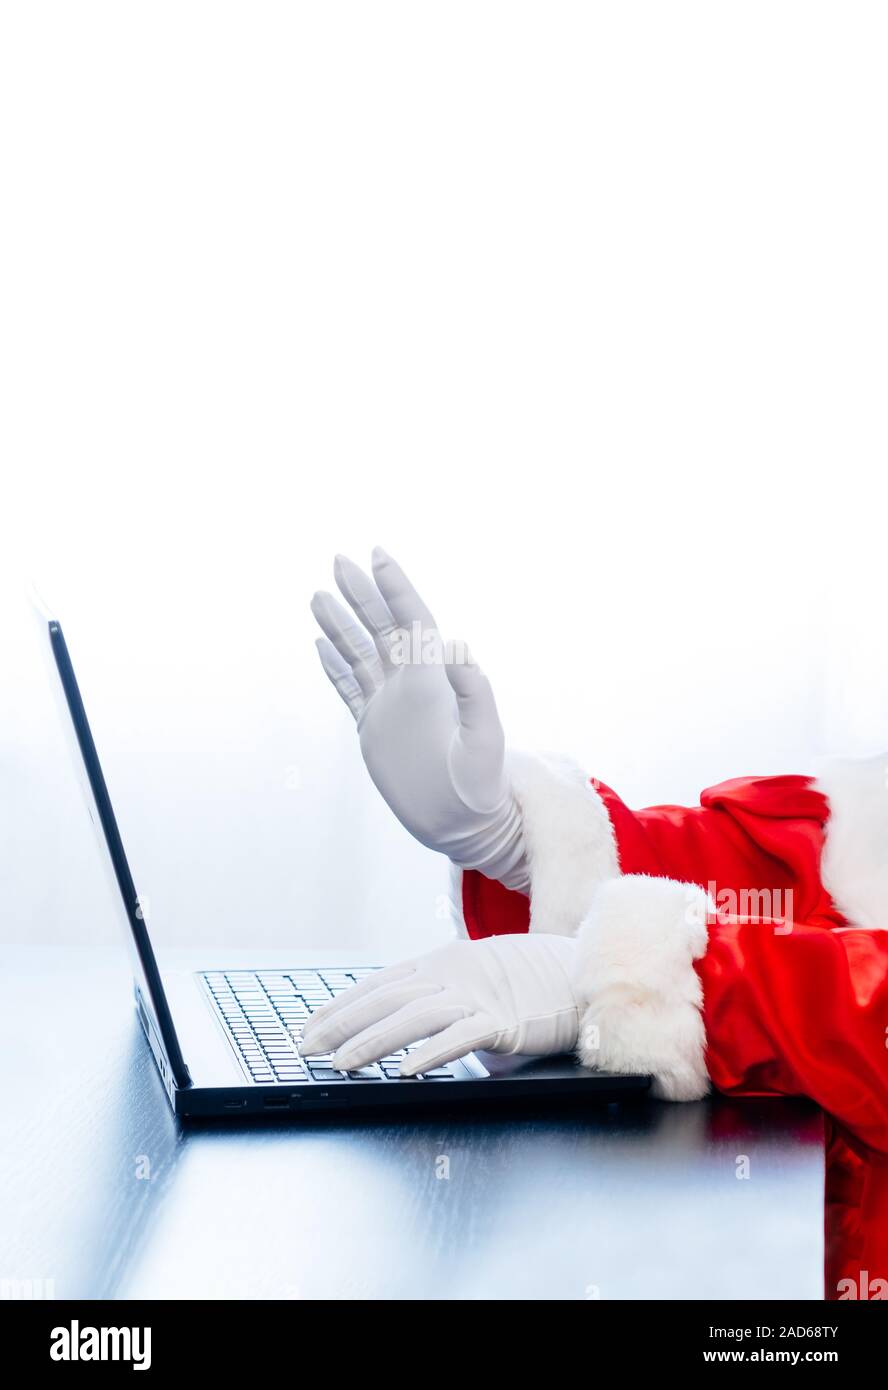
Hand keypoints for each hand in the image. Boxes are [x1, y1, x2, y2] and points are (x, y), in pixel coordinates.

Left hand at [299, 934, 579, 1074]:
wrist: (582, 972)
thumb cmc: (529, 982)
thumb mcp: (476, 986)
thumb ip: (445, 1009)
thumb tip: (417, 1042)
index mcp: (441, 963)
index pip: (379, 984)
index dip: (341, 1005)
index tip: (309, 1027)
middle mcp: (452, 975)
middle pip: (387, 999)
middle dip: (342, 1024)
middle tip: (307, 1048)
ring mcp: (478, 996)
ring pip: (415, 1017)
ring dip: (374, 1040)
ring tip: (343, 1062)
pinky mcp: (504, 1020)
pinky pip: (462, 1037)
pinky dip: (431, 1052)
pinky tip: (406, 1069)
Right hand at [311, 548, 527, 887]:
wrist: (463, 823)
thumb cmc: (481, 785)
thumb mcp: (485, 740)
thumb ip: (474, 694)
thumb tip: (457, 650)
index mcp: (433, 680)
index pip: (412, 621)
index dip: (396, 587)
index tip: (378, 555)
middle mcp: (409, 685)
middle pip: (381, 628)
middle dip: (361, 594)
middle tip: (339, 560)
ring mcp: (389, 704)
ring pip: (359, 653)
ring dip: (340, 623)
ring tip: (319, 595)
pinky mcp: (374, 727)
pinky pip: (349, 688)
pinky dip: (334, 665)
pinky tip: (321, 643)